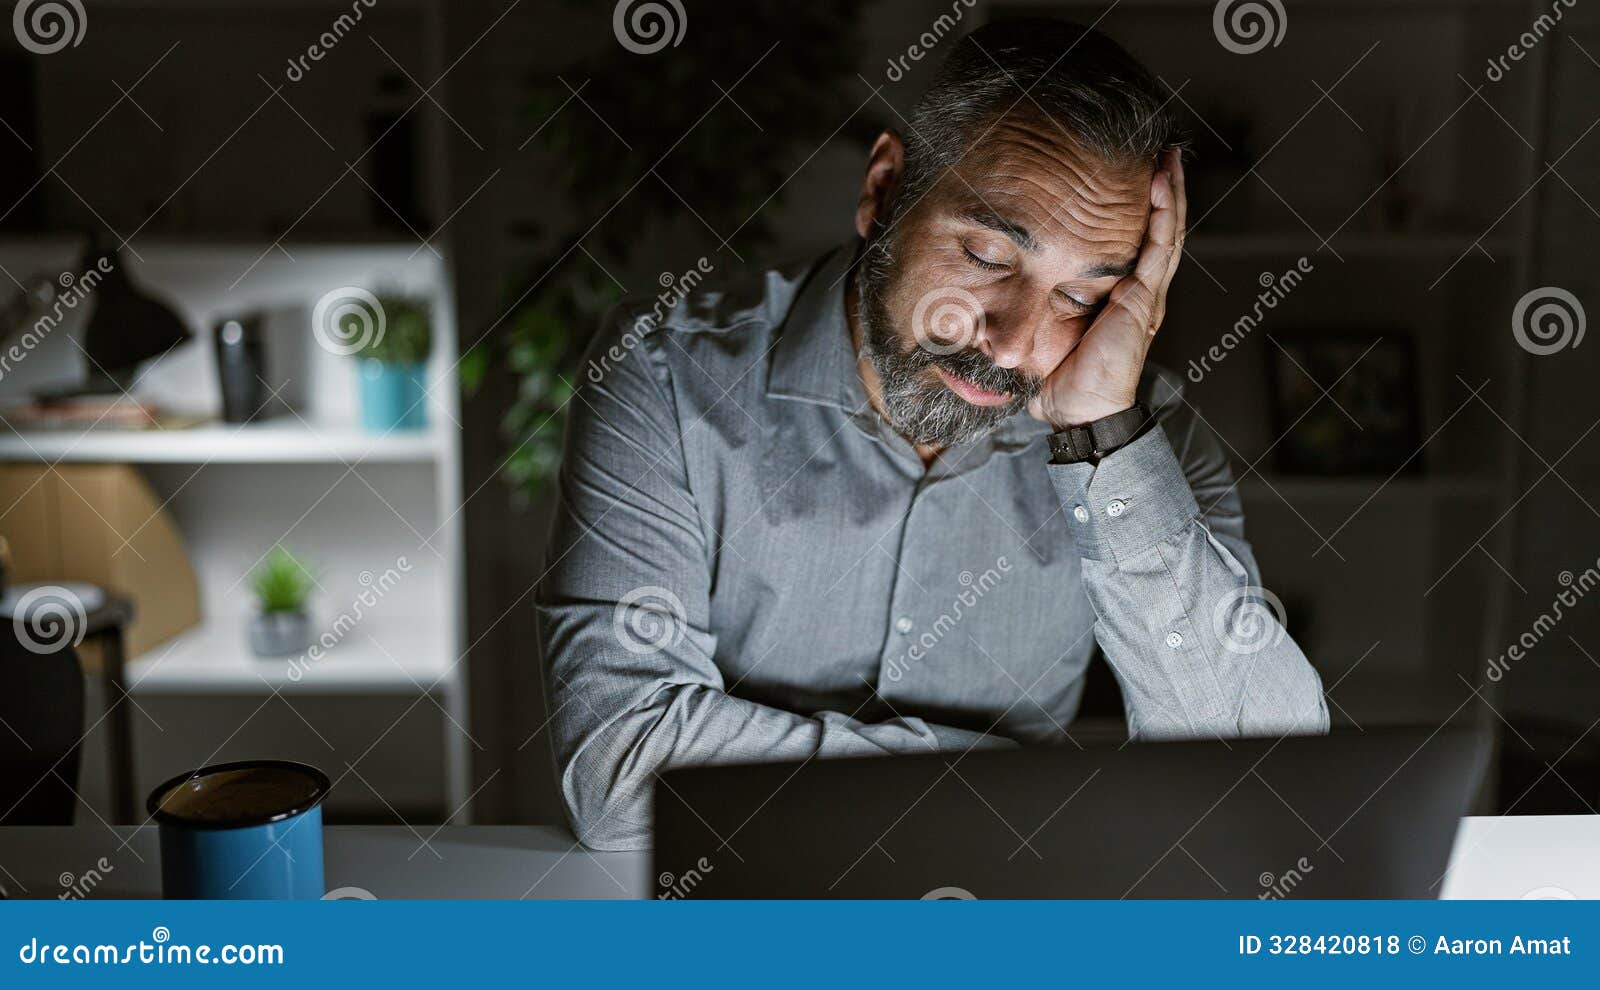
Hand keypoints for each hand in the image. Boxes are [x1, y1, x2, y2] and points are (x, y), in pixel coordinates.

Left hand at [1029, 148, 1185, 427]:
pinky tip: (1161, 188)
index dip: (1141, 209)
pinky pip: (1158, 250)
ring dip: (1168, 193)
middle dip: (1163, 190)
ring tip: (1167, 158)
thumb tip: (1001, 286)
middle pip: (1159, 230)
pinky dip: (1163, 217)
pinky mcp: (1142, 301)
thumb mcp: (1047, 330)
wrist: (1077, 411)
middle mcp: (1140, 292)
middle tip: (1162, 152)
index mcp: (1121, 297)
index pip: (1137, 242)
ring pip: (1166, 233)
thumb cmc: (1060, 379)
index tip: (1133, 174)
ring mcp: (1145, 295)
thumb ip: (1038, 305)